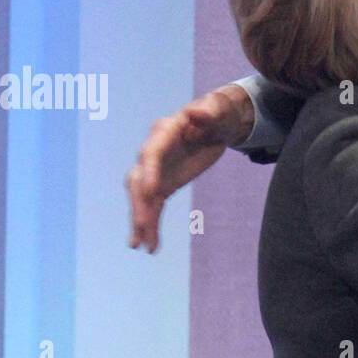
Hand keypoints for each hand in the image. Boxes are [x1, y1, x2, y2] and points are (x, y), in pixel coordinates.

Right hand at [125, 84, 254, 251]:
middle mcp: (153, 152)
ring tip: (141, 245)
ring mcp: (155, 170)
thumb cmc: (217, 113)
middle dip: (140, 202)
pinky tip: (150, 247)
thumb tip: (197, 112)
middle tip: (144, 224)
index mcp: (165, 132)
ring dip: (141, 221)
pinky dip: (151, 226)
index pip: (152, 154)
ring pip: (142, 198)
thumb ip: (208, 112)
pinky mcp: (162, 184)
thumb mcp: (218, 110)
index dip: (150, 171)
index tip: (151, 191)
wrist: (216, 122)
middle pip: (138, 179)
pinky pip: (153, 207)